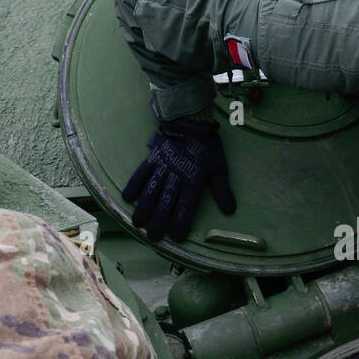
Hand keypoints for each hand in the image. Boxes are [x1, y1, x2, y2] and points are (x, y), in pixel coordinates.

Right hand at [123, 113, 235, 242]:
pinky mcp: (154, 157)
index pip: (186, 206)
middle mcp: (176, 175)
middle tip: (152, 237)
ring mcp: (163, 166)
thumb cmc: (208, 147)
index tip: (176, 237)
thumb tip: (230, 211)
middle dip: (159, 221)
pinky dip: (134, 184)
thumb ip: (222, 190)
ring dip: (144, 208)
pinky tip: (127, 197)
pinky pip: (142, 172)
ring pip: (151, 190)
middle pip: (166, 202)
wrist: (193, 121)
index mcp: (194, 179)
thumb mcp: (219, 168)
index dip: (181, 222)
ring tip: (137, 223)